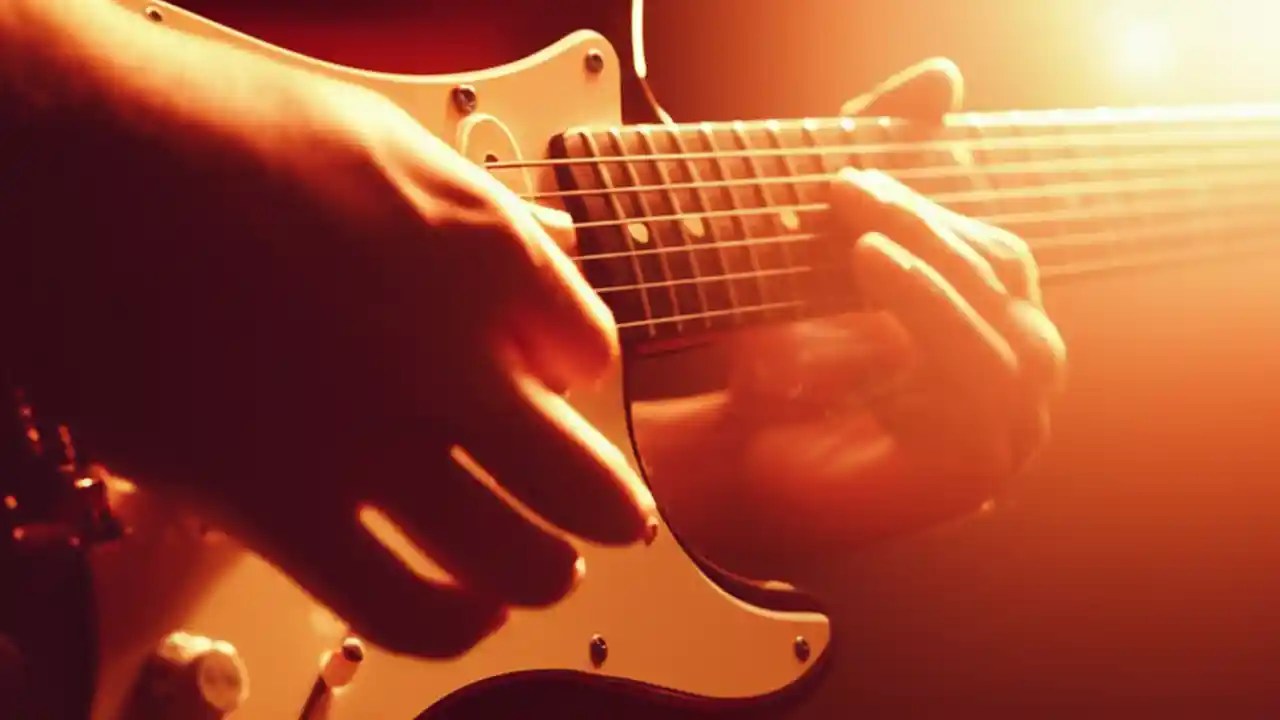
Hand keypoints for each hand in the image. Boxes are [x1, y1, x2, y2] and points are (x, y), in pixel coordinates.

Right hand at [20, 44, 652, 655]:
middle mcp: (445, 358)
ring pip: (519, 559)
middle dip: (611, 509)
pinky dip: (455, 623)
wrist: (74, 157)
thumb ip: (478, 216)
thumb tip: (548, 247)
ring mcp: (372, 439)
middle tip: (614, 518)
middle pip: (586, 482)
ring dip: (548, 572)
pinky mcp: (281, 504)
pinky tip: (464, 607)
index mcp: (483, 255)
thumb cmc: (217, 131)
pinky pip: (406, 609)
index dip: (576, 374)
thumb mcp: (385, 142)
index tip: (551, 382)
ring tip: (547, 569)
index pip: (590, 352)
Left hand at [637, 60, 1064, 565]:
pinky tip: (871, 265)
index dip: (932, 201)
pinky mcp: (981, 468)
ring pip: (1005, 320)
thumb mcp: (824, 255)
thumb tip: (945, 76)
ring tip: (858, 226)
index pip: (995, 249)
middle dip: (926, 222)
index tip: (852, 168)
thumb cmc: (777, 363)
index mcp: (989, 334)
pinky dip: (927, 310)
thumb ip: (883, 170)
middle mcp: (1012, 382)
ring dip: (931, 257)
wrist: (726, 464)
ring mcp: (1009, 430)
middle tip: (848, 186)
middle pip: (1006, 274)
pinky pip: (980, 375)